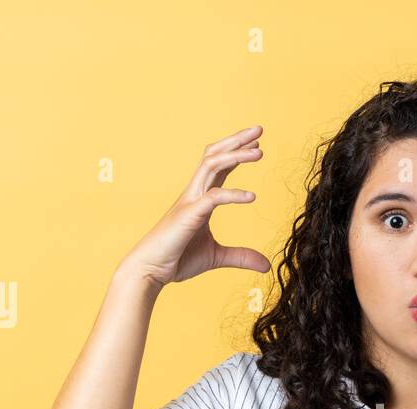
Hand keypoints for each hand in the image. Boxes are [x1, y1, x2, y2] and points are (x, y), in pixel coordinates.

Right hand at [118, 124, 270, 289]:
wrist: (151, 271)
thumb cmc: (177, 259)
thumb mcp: (216, 257)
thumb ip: (241, 257)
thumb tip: (266, 265)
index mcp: (200, 199)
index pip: (220, 167)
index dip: (237, 153)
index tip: (257, 144)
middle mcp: (194, 194)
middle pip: (215, 156)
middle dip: (237, 141)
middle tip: (259, 129)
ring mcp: (190, 201)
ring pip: (212, 166)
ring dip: (236, 155)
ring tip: (259, 151)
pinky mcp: (188, 215)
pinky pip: (213, 197)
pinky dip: (233, 194)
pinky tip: (252, 196)